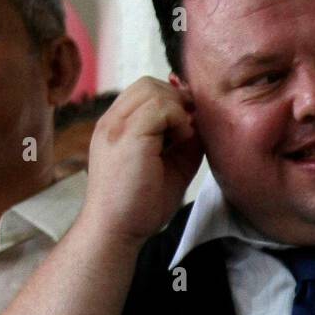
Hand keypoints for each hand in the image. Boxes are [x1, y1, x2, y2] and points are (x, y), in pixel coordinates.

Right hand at [81, 77, 203, 246]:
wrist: (116, 230)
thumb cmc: (139, 207)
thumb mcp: (170, 168)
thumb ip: (183, 145)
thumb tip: (201, 125)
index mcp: (117, 128)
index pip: (144, 92)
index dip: (172, 100)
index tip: (189, 123)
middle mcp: (112, 121)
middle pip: (148, 84)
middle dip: (177, 100)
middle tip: (191, 129)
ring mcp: (117, 125)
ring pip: (153, 89)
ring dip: (178, 110)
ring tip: (184, 138)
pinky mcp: (128, 135)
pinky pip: (159, 106)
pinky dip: (178, 119)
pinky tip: (183, 141)